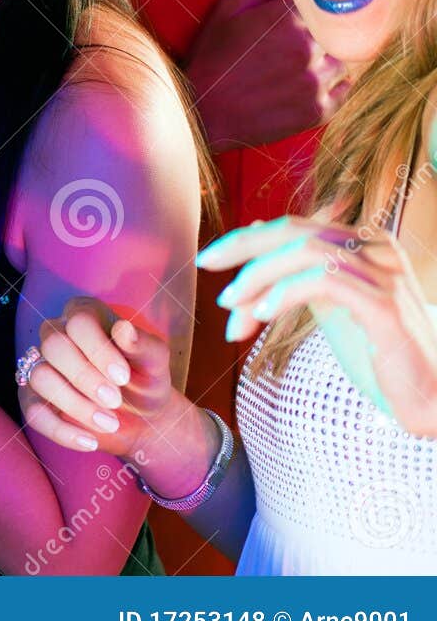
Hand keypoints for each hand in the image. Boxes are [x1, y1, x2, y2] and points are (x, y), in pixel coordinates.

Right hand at [17, 296, 178, 455]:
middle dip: (85, 377)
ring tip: (109, 423)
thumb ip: (143, 344)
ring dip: (76, 405)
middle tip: (115, 401)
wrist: (142, 420)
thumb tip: (124, 329)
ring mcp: (40, 367)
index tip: (122, 377)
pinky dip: (62, 431)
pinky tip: (90, 441)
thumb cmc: (144, 382)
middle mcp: (56, 335)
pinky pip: (34, 413)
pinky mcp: (33, 399)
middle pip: (54, 345)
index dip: (98, 349)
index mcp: (84, 316)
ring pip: (40, 377)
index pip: (79, 322)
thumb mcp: (154, 364)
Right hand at [182, 0, 346, 150]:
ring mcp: (315, 81)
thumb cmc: (211, 56)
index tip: (299, 19)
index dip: (311, 11)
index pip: (322, 3)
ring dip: (325, 63)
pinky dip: (333, 88)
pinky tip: (308, 86)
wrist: (201, 111)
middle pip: (336, 32)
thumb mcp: (226, 10)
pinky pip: (343, 92)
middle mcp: (308, 47)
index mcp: (287, 19)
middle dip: (319, 37)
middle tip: (295, 47)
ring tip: (297, 69)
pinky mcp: (317, 110)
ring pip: (341, 62)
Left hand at [202, 216, 436, 435]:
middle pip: (294, 231)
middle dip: (242, 247)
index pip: (295, 226)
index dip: (247, 239)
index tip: (211, 259)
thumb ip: (299, 277)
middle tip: (206, 266)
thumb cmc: (378, 352)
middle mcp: (377, 249)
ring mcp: (384, 274)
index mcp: (364, 244)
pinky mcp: (385, 306)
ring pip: (305, 253)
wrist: (431, 394)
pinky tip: (261, 315)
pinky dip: (284, 293)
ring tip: (232, 305)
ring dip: (257, 277)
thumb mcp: (331, 306)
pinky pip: (324, 282)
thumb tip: (252, 254)